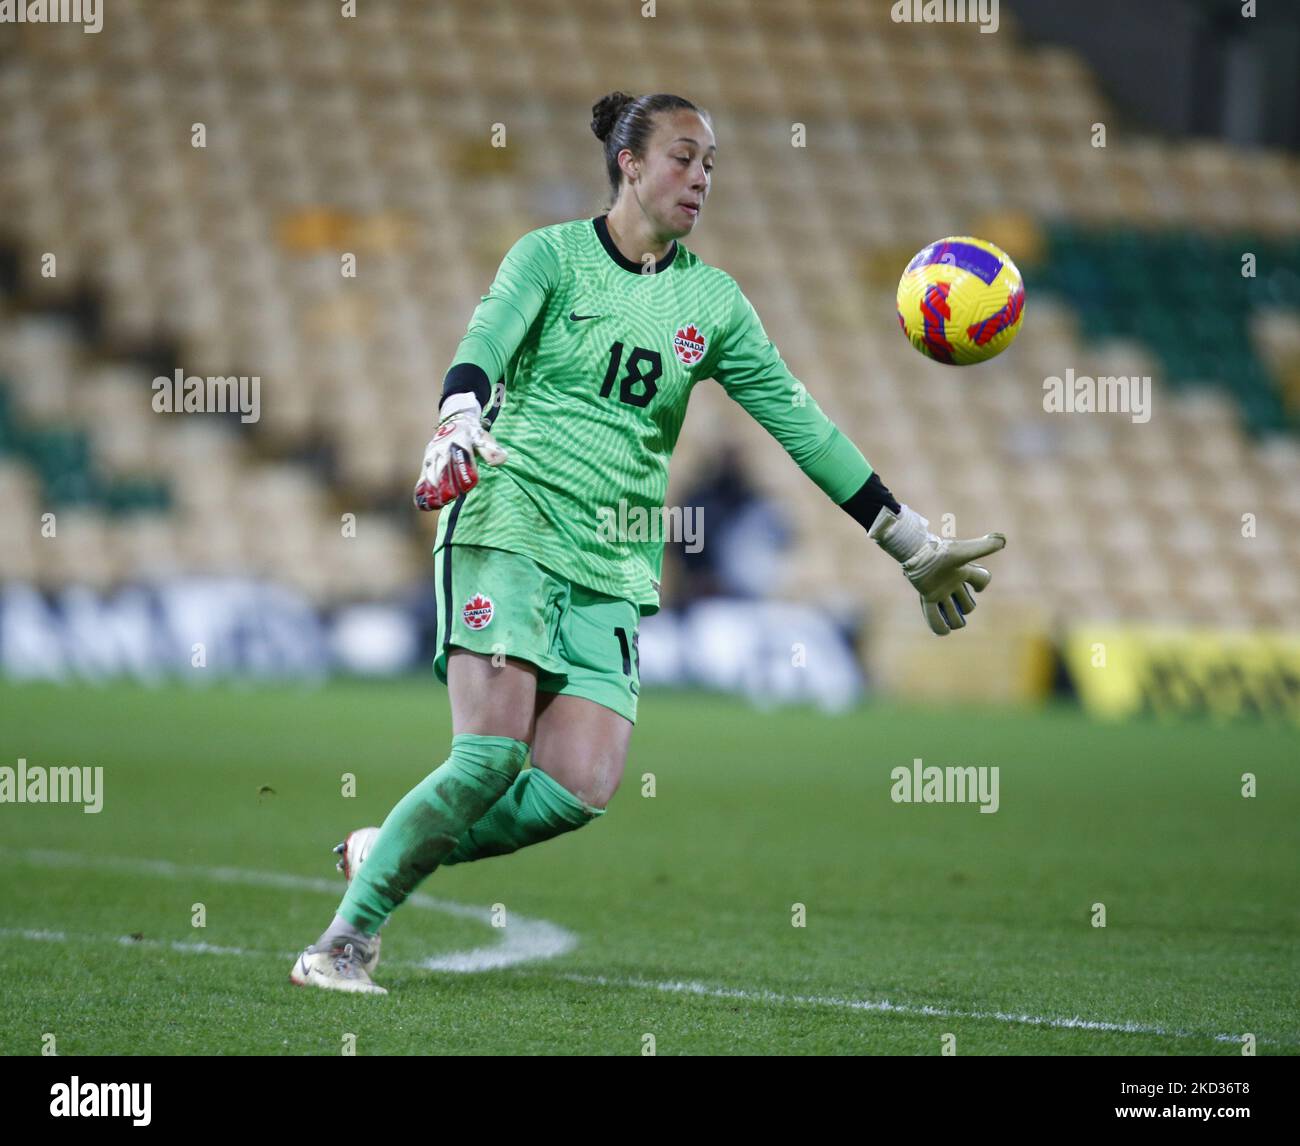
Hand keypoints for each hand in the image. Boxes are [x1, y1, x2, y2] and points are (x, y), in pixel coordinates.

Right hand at [413, 392, 507, 510]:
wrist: (454, 420)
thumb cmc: (472, 433)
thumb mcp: (483, 437)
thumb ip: (490, 450)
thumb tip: (499, 461)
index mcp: (458, 441)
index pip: (460, 458)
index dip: (463, 472)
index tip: (468, 486)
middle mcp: (442, 448)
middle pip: (443, 467)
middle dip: (446, 483)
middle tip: (452, 497)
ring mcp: (432, 455)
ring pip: (430, 473)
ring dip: (435, 489)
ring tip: (441, 503)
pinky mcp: (426, 463)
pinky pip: (422, 478)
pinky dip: (423, 491)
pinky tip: (427, 504)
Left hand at [868, 505, 1005, 634]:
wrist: (916, 553)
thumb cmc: (940, 552)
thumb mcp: (964, 552)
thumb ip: (984, 547)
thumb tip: (1003, 540)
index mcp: (964, 571)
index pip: (981, 580)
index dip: (982, 585)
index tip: (976, 586)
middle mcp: (953, 582)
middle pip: (967, 603)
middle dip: (966, 608)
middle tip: (958, 603)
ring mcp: (940, 590)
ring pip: (952, 612)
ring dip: (954, 620)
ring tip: (951, 619)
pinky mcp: (927, 596)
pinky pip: (933, 616)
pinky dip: (939, 627)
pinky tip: (943, 630)